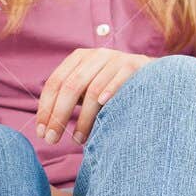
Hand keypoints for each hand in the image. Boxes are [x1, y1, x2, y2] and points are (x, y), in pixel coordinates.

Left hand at [36, 49, 154, 144]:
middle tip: (52, 140)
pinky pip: (119, 80)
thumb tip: (46, 127)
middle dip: (58, 115)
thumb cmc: (117, 90)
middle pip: (70, 86)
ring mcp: (115, 59)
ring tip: (79, 140)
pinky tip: (102, 108)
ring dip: (84, 118)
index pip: (55, 83)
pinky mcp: (134, 66)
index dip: (45, 109)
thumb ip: (72, 99)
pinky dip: (110, 92)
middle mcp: (95, 55)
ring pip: (93, 89)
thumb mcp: (91, 89)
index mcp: (79, 58)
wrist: (154, 76)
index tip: (41, 133)